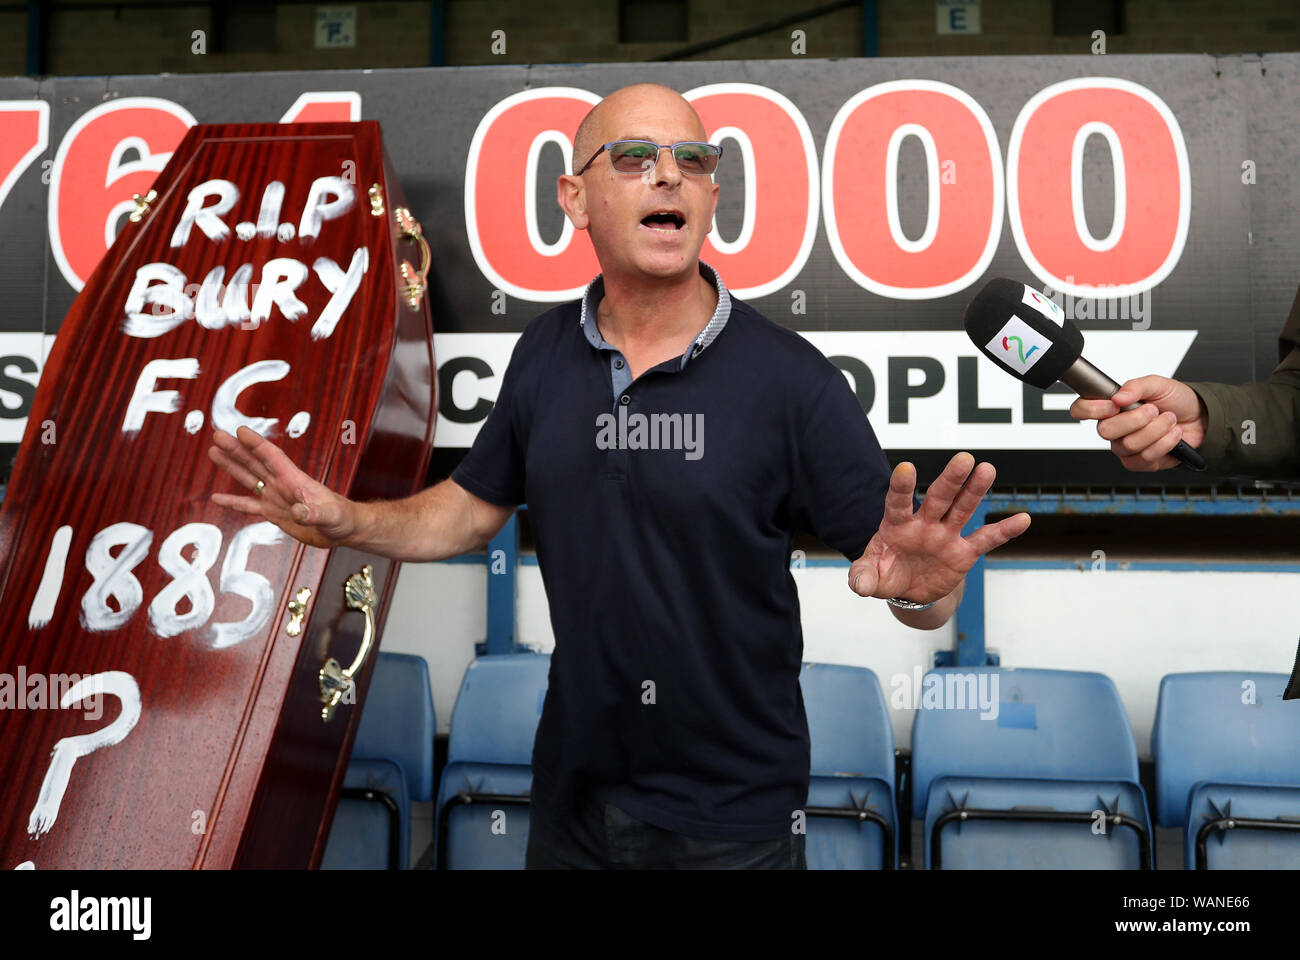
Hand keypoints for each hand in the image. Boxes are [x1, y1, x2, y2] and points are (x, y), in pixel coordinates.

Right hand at [208, 425, 358, 548]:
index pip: (272, 457)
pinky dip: (233, 502)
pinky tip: (218, 498)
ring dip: (231, 466)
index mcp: (295, 480)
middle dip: (236, 449)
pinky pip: (249, 506)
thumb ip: (314, 513)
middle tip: (218, 435)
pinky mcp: (274, 513)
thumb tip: (299, 512)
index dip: (256, 443)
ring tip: (214, 452)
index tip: (240, 430)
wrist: (343, 529)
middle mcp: (282, 485)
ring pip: (249, 478)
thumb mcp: (330, 516)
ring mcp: (277, 497)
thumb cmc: (341, 518)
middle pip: (255, 462)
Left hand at [848, 452, 1029, 603]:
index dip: (901, 486)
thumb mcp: (870, 577)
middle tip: (964, 458)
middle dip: (950, 479)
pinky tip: (1023, 519)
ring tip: (987, 469)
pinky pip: (986, 539)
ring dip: (975, 491)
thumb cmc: (885, 573)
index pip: (898, 502)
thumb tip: (858, 585)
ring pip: (963, 509)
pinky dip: (1004, 531)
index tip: (906, 467)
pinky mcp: (964, 552)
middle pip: (938, 497)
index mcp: (897, 524)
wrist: (908, 590)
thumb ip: (863, 577)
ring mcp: (946, 535)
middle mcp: (924, 523)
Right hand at [1069, 375, 1206, 471]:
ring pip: (1129, 444)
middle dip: (1136, 419)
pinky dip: (1164, 443)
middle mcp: (1113, 429)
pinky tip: (1173, 435)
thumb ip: (1136, 386)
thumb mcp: (1158, 384)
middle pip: (1105, 431)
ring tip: (1169, 420)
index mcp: (1110, 408)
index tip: (1114, 405)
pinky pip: (1144, 458)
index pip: (1081, 410)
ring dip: (1156, 429)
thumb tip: (1118, 396)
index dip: (1092, 409)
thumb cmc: (1176, 401)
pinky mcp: (1140, 462)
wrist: (1200, 419)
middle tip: (1153, 410)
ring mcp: (1125, 447)